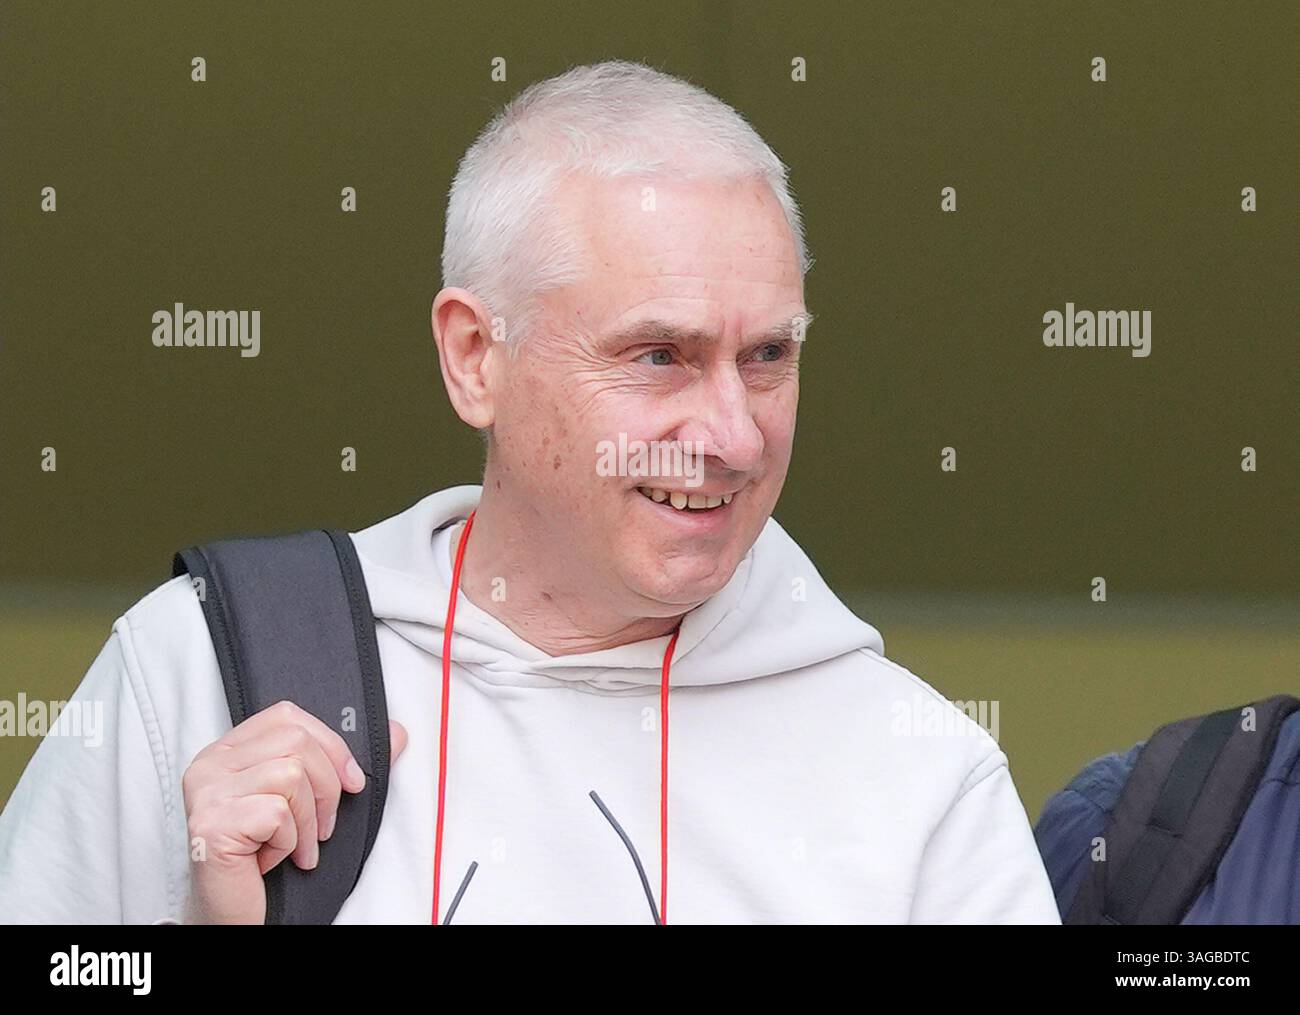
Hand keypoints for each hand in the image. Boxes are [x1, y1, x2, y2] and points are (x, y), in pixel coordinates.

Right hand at [181, 700, 407, 923]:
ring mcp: (206, 793)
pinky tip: (274, 860)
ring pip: (290, 775)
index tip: (352, 780)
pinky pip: (276, 814)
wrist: (235, 914)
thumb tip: (397, 733)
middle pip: (295, 741)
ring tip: (299, 848)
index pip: (286, 716)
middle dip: (327, 787)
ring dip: (308, 821)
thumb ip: (345, 764)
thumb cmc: (269, 855)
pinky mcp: (211, 825)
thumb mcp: (309, 802)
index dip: (330, 744)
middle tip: (325, 828)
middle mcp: (209, 765)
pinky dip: (288, 843)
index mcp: (229, 751)